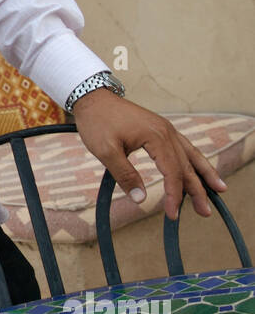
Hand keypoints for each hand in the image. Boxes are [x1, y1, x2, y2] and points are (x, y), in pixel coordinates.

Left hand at [70, 88, 226, 221]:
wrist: (94, 98)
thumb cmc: (98, 122)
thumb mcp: (105, 150)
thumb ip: (124, 174)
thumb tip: (141, 199)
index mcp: (156, 136)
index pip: (172, 172)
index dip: (174, 195)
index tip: (172, 214)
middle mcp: (167, 131)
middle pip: (186, 165)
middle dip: (198, 190)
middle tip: (206, 213)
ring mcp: (166, 129)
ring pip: (191, 155)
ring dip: (204, 174)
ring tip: (219, 190)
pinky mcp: (161, 129)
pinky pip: (184, 147)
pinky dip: (194, 160)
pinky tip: (201, 169)